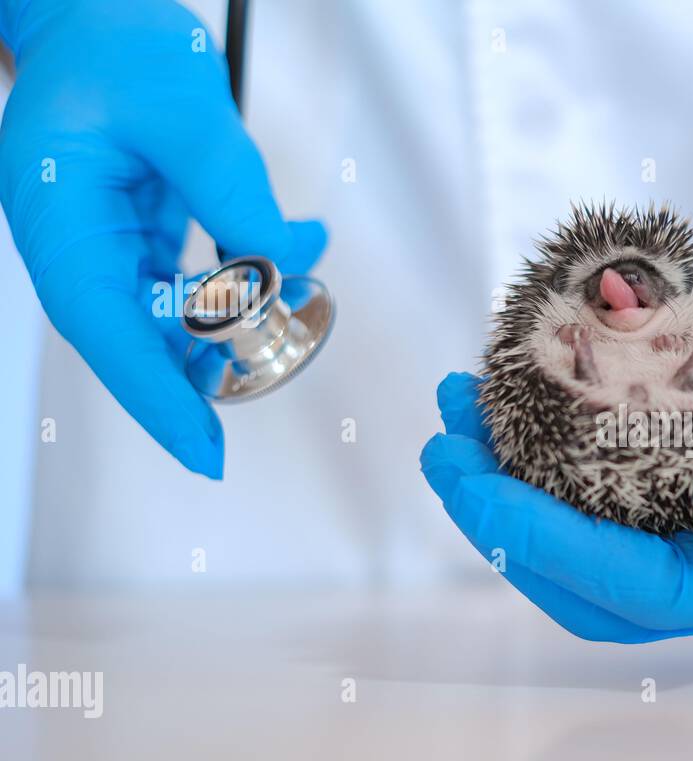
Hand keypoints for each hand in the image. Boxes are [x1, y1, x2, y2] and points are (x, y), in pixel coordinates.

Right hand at [0, 0, 325, 477]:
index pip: (106, 330)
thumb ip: (232, 190)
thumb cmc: (118, 45)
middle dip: (208, 371)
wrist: (95, 14)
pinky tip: (302, 258)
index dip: (156, 397)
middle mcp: (77, 248)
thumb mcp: (184, 107)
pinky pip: (199, 284)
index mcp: (59, 221)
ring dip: (240, 330)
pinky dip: (251, 281)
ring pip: (174, 323)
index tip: (208, 453)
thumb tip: (282, 265)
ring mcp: (109, 248)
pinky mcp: (143, 241)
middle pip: (139, 341)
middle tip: (277, 366)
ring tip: (298, 304)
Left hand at [421, 242, 692, 640]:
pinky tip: (490, 394)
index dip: (557, 555)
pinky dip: (527, 449)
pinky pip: (582, 484)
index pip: (651, 594)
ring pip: (580, 539)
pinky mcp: (661, 471)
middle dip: (508, 534)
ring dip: (504, 491)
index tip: (481, 491)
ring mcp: (688, 515)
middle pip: (596, 585)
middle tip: (446, 455)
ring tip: (455, 416)